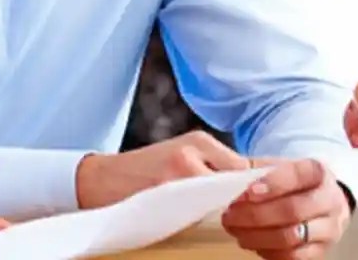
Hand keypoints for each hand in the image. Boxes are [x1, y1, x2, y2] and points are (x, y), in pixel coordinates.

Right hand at [75, 131, 256, 209]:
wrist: (102, 180)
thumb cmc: (146, 170)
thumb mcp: (181, 153)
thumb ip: (214, 164)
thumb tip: (254, 184)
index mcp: (199, 140)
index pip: (245, 166)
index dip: (252, 187)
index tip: (255, 199)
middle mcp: (192, 153)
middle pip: (236, 184)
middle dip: (237, 199)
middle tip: (232, 210)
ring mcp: (178, 176)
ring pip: (219, 201)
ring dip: (218, 210)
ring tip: (204, 211)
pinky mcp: (166, 197)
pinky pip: (197, 214)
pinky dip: (198, 217)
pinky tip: (187, 215)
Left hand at [221, 159, 349, 259]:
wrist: (319, 201)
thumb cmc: (291, 183)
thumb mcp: (277, 167)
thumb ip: (256, 171)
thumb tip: (229, 180)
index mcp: (318, 172)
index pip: (298, 175)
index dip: (273, 184)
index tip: (248, 192)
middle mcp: (331, 200)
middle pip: (293, 210)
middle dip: (256, 214)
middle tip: (230, 215)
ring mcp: (329, 229)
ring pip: (292, 237)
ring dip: (256, 236)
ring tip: (235, 229)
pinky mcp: (322, 252)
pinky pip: (292, 257)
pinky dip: (267, 251)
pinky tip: (250, 242)